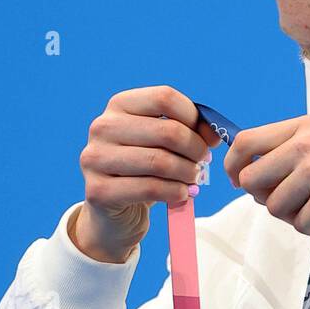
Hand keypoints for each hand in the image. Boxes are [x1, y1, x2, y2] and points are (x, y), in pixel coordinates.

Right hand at [73, 85, 221, 262]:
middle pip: (168, 131)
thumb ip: (189, 131)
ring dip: (188, 173)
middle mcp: (102, 127)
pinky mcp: (98, 190)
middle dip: (195, 150)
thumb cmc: (144, 170)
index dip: (194, 118)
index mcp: (119, 105)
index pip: (165, 98)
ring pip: (161, 162)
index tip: (205, 137)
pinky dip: (176, 192)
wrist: (115, 210)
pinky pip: (151, 188)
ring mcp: (95, 158)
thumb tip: (214, 133)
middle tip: (202, 162)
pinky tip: (182, 194)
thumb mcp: (164, 144)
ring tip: (193, 179)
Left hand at [223, 115, 309, 235]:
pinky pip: (298, 224)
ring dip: (292, 214)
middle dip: (263, 196)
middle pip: (251, 179)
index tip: (236, 178)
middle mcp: (306, 146)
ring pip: (272, 206)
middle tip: (289, 200)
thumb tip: (250, 174)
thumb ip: (291, 150)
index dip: (233, 164)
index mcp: (304, 128)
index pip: (247, 141)